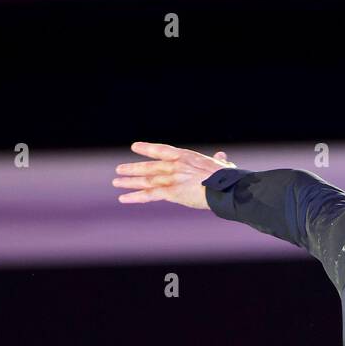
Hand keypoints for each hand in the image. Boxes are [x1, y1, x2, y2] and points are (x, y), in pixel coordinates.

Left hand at [112, 142, 237, 208]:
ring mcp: (172, 178)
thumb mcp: (221, 165)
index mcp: (185, 156)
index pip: (161, 150)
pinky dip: (135, 196)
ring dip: (129, 181)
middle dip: (133, 168)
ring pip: (146, 180)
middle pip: (149, 167)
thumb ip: (218, 160)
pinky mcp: (171, 193)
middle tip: (119, 170)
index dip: (147, 149)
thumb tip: (221, 156)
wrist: (225, 187)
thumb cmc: (227, 178)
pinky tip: (123, 198)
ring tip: (116, 182)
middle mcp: (175, 166)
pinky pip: (149, 194)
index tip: (134, 147)